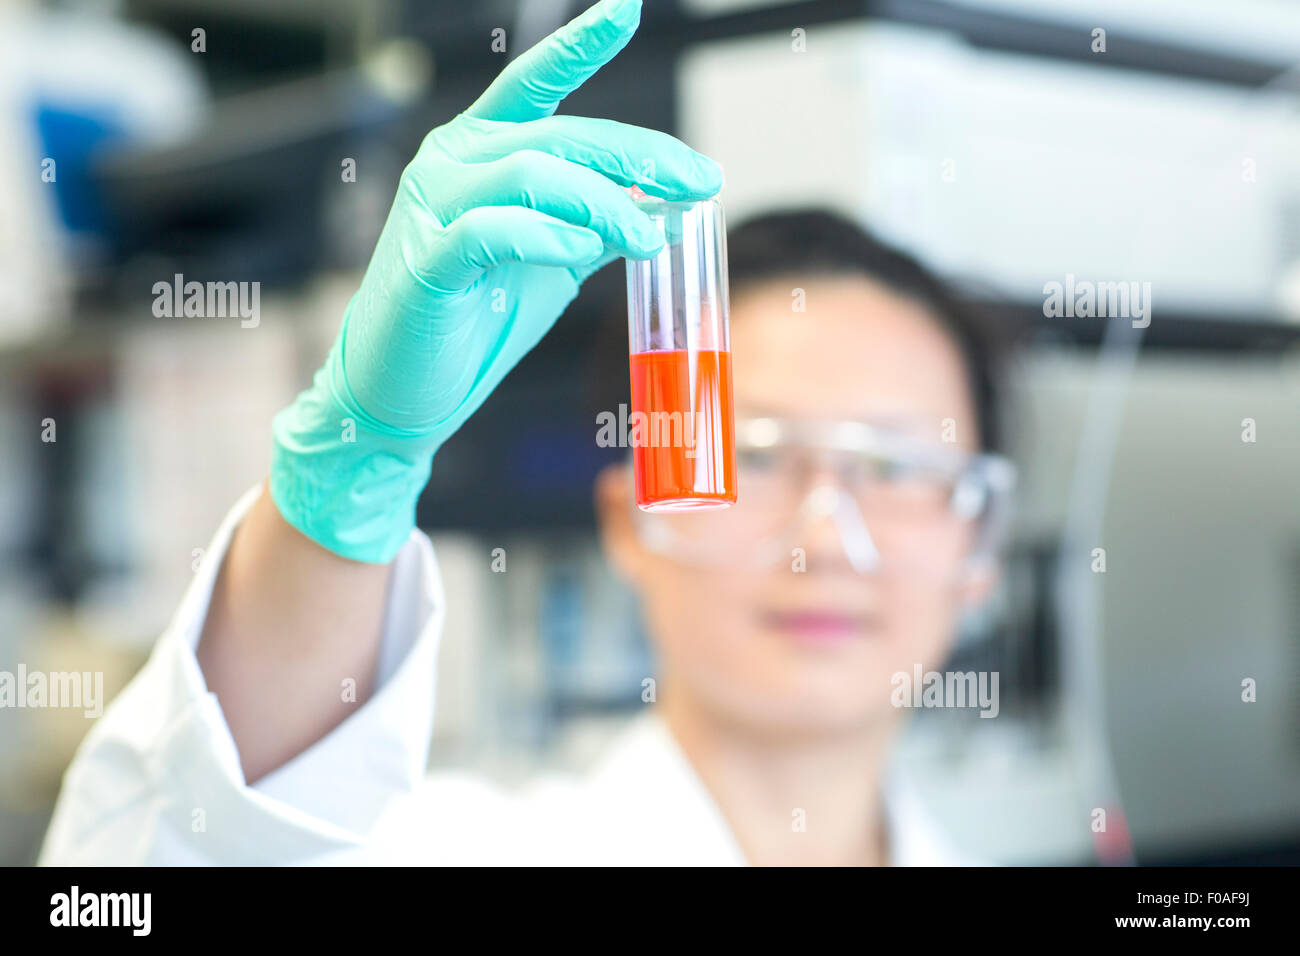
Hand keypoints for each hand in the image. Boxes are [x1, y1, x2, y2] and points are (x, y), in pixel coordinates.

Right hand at [270, 0, 721, 561]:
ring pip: (532, 174)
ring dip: (605, 203)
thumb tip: (659, 203)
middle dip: (639, 156)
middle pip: (559, 135)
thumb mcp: (550, 264)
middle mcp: (452, 162)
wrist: (405, 392)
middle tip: (699, 184)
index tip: (627, 7)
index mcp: (480, 152)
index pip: (535, 86)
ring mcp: (433, 208)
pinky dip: (546, 238)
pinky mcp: (427, 261)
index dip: (580, 44)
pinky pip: (493, 230)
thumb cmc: (474, 323)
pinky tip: (580, 253)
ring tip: (649, 238)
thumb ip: (592, 225)